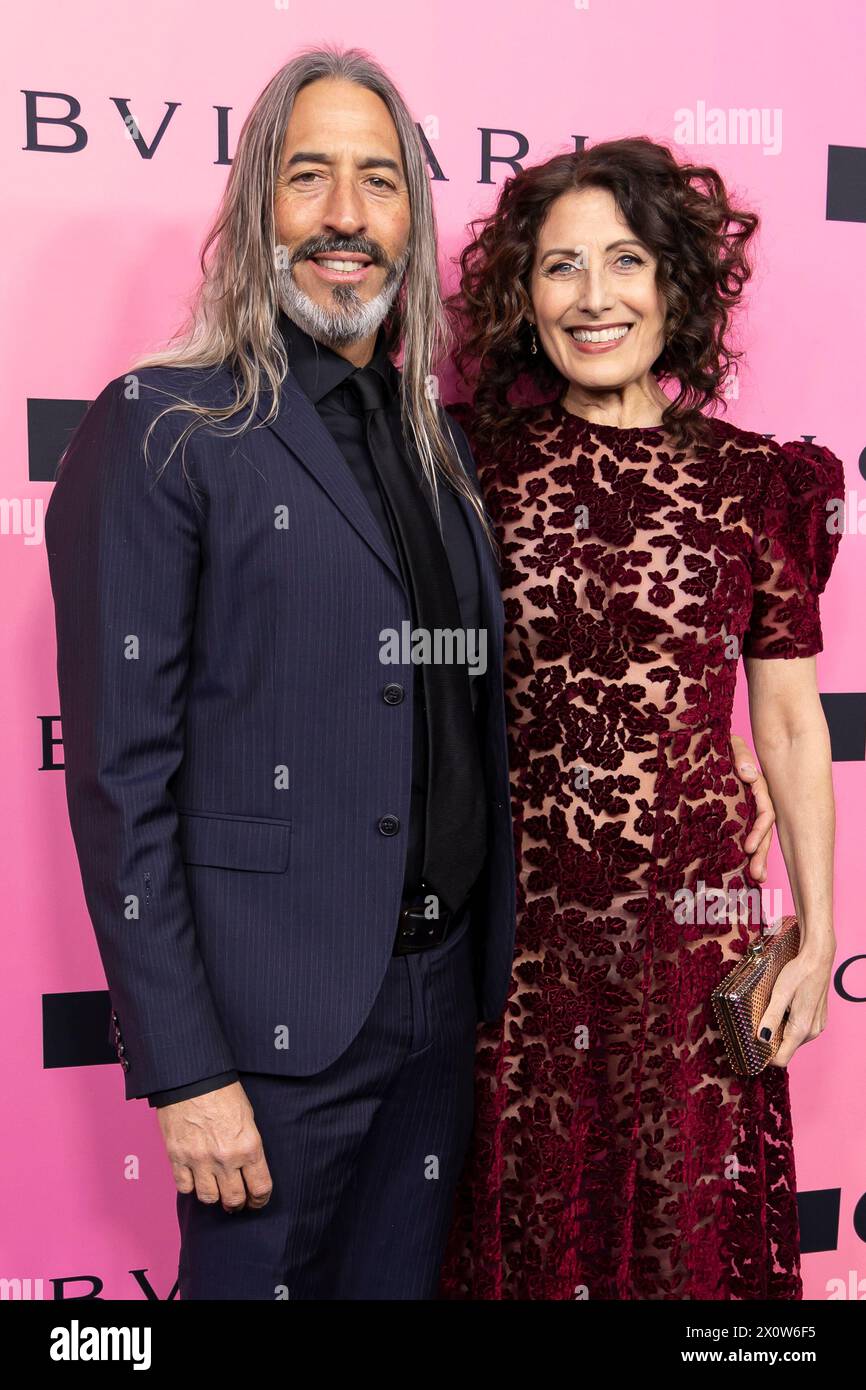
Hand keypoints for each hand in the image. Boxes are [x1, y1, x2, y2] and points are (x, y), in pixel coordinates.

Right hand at [156, 1080, 272, 1210]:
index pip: (260, 1188)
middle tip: (237, 1202)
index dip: (260, 1199)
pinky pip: (185, 1188)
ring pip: (209, 1198)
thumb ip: (248, 1146)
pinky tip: (195, 1178)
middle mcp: (226, 1158)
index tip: (257, 1201)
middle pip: (234, 1199)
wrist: (191, 1078)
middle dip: (238, 1203)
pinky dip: (191, 1186)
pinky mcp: (178, 1158)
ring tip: (216, 1190)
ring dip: (215, 1197)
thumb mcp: (247, 1117)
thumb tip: (248, 1168)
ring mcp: (200, 1160)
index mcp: (248, 1146)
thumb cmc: (222, 1092)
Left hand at [730, 732, 774, 882]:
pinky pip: (741, 836)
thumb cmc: (723, 747)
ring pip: (757, 837)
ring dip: (757, 859)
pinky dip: (745, 853)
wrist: (711, 748)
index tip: (747, 847)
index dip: (758, 830)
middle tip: (757, 875)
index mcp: (758, 789)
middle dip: (761, 854)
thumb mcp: (732, 746)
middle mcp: (755, 803)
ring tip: (756, 879)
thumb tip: (748, 775)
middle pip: (763, 831)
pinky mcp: (735, 818)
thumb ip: (741, 756)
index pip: (765, 812)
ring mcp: (746, 811)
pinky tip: (743, 872)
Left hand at [758, 942, 834, 1066]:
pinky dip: (788, 1024)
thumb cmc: (798, 973)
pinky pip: (799, 1030)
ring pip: (792, 1039)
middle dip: (770, 1041)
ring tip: (769, 1011)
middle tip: (756, 1023)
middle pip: (786, 1049)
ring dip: (779, 1031)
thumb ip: (771, 1017)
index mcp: (802, 1029)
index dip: (765, 1057)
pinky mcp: (818, 1020)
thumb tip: (761, 1039)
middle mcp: (812, 1032)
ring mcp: (817, 1026)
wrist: (818, 958)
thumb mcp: (780, 993)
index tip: (751, 1047)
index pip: (782, 1058)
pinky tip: (782, 1008)